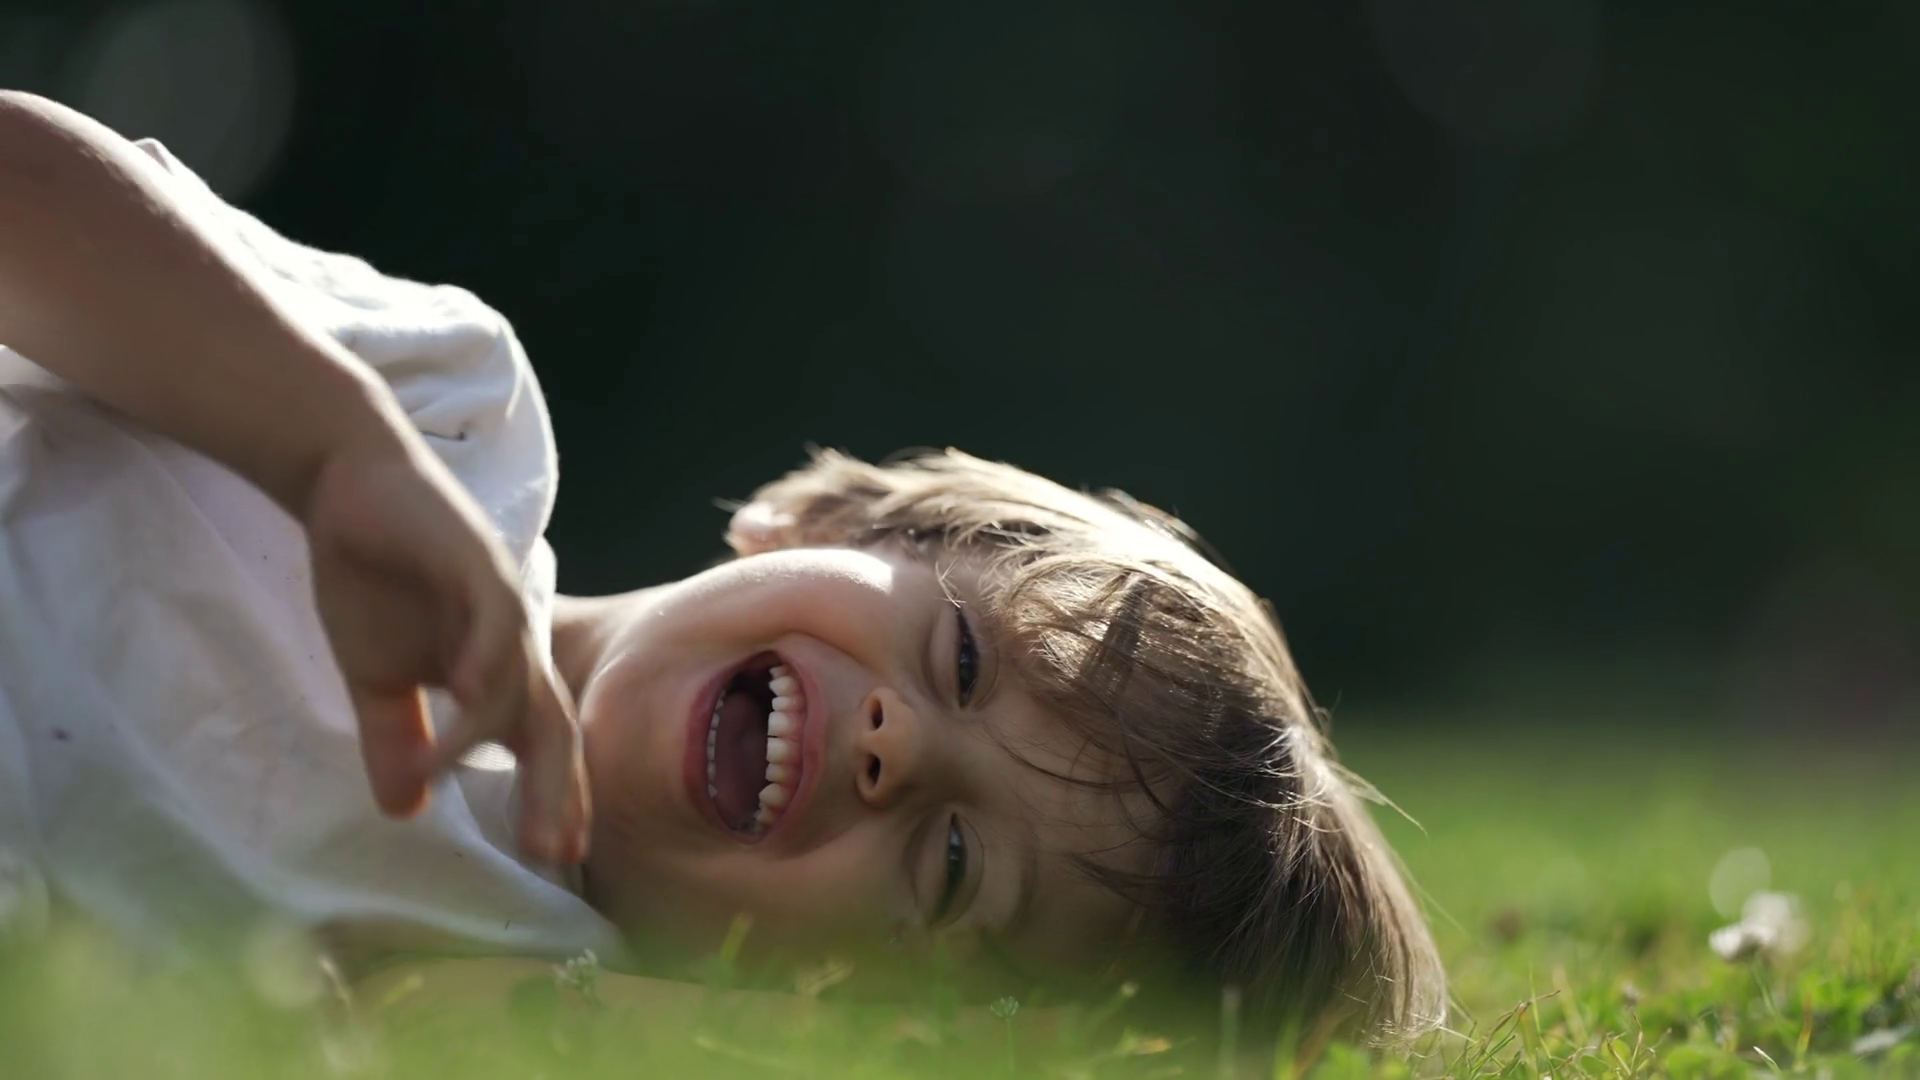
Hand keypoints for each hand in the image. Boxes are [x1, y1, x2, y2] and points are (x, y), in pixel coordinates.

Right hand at [301, 435, 587, 863]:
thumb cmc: (373, 580)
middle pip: (551, 724)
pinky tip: (472, 697)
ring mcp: (501, 602)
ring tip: (475, 783)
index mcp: (496, 672)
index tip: (556, 860)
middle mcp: (514, 642)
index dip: (552, 797)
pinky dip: (487, 658)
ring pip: (522, 681)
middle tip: (555, 850)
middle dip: (557, 789)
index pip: (539, 745)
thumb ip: (394, 739)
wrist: (348, 487)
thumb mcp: (375, 676)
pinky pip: (493, 618)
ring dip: (508, 741)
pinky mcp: (477, 561)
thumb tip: (404, 809)